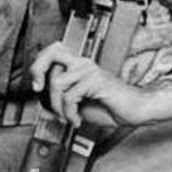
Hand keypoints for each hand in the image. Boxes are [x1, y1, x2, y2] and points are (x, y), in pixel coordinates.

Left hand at [29, 42, 171, 128]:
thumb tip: (41, 100)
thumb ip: (60, 98)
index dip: (38, 65)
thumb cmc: (110, 107)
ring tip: (67, 117)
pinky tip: (76, 120)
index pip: (52, 52)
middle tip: (38, 90)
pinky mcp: (96, 81)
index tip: (36, 86)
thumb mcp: (78, 103)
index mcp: (78, 65)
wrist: (136, 111)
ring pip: (57, 83)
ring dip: (57, 106)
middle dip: (38, 71)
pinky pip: (71, 96)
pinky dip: (69, 112)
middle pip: (51, 53)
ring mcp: (90, 70)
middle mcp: (83, 63)